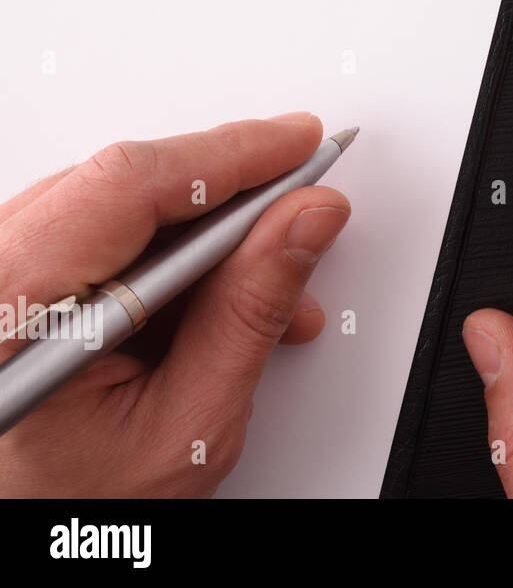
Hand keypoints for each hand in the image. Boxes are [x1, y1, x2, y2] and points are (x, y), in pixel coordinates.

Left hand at [0, 114, 350, 496]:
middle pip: (120, 188)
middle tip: (301, 198)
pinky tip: (220, 292)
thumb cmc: (74, 513)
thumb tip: (305, 222)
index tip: (298, 146)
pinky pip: (96, 238)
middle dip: (228, 193)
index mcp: (5, 315)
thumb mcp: (185, 426)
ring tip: (272, 276)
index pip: (125, 190)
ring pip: (114, 208)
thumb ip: (249, 313)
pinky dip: (169, 256)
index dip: (226, 156)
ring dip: (206, 234)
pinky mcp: (12, 286)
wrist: (25, 545)